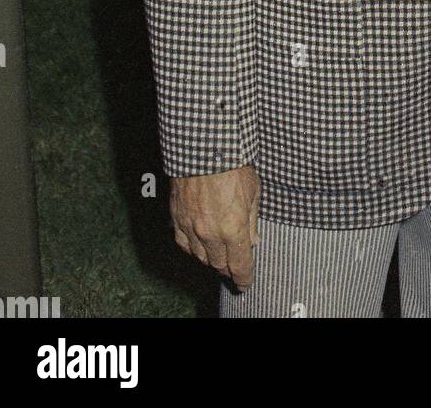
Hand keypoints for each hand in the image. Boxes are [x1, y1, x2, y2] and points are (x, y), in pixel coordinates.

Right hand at [170, 165, 259, 289]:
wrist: (204, 147)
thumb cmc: (233, 165)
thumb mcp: (253, 191)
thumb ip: (252, 220)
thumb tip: (253, 240)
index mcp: (233, 228)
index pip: (239, 265)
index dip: (244, 278)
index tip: (245, 283)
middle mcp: (210, 233)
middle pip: (219, 264)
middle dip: (229, 269)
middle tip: (235, 268)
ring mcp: (191, 227)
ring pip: (201, 257)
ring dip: (212, 259)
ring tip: (219, 256)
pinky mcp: (177, 218)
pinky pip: (184, 244)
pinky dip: (193, 248)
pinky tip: (199, 244)